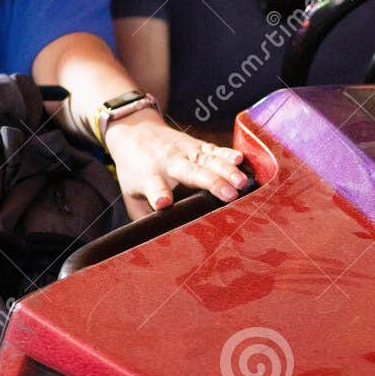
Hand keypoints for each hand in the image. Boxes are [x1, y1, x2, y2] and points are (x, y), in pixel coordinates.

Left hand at [102, 110, 248, 218]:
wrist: (134, 132)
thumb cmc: (135, 170)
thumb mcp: (131, 194)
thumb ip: (144, 218)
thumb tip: (157, 243)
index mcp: (149, 177)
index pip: (155, 187)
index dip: (159, 194)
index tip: (164, 202)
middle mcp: (170, 163)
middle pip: (193, 173)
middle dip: (212, 183)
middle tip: (229, 195)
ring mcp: (186, 152)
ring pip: (209, 160)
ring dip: (228, 171)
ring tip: (242, 182)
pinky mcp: (198, 146)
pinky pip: (216, 150)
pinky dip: (229, 154)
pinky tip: (242, 160)